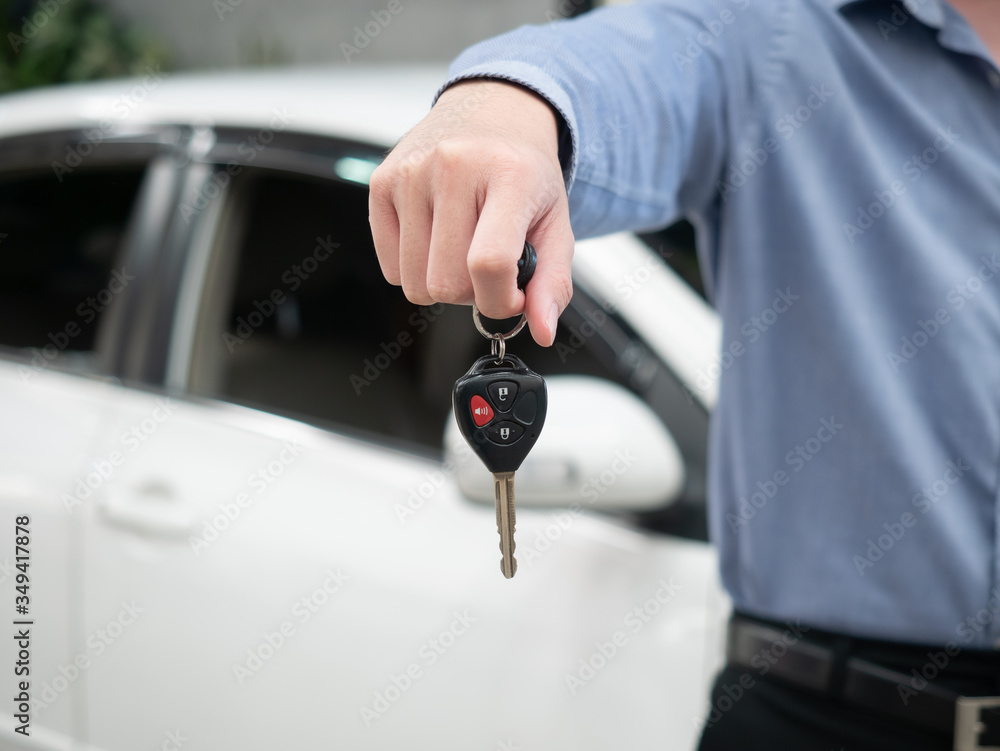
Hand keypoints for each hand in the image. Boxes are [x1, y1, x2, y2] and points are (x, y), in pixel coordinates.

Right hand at [368, 79, 573, 346]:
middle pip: (447, 284)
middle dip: (472, 292)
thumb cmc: (523, 172)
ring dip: (441, 283)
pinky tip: (435, 237)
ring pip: (415, 283)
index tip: (512, 295)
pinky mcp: (381, 182)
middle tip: (487, 264)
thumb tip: (543, 330)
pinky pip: (391, 268)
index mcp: (509, 174)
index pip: (489, 264)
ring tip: (461, 248)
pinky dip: (415, 268)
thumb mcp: (556, 223)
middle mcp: (454, 166)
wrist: (491, 112)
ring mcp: (411, 173)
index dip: (500, 300)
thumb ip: (554, 282)